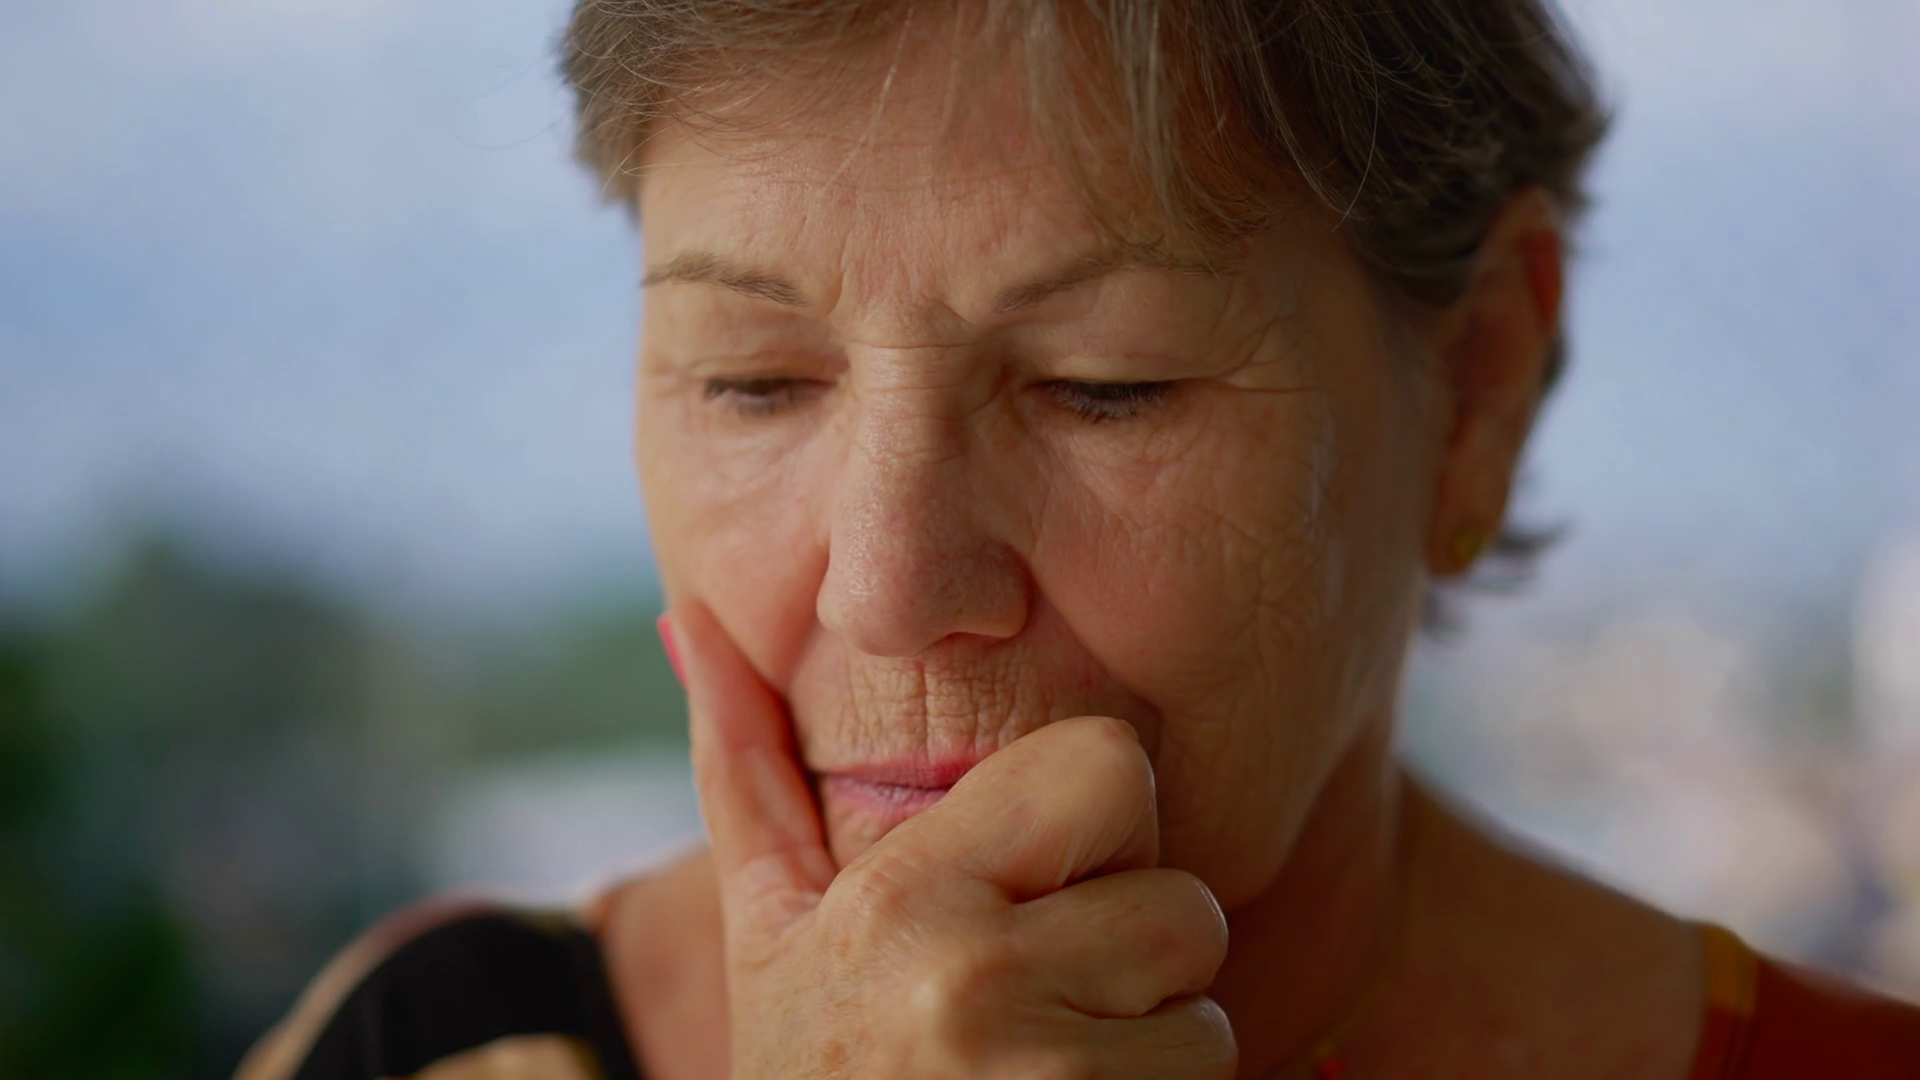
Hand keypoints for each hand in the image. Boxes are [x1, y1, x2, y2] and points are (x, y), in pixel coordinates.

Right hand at [671, 603, 1235, 1077]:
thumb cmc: (808, 1077)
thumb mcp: (764, 935)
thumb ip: (746, 776)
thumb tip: (697, 626)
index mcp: (906, 897)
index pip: (1109, 767)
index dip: (1095, 827)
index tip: (1036, 890)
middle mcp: (983, 984)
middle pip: (1189, 904)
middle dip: (1135, 958)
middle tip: (1043, 1003)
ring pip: (1209, 1021)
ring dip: (1149, 1055)